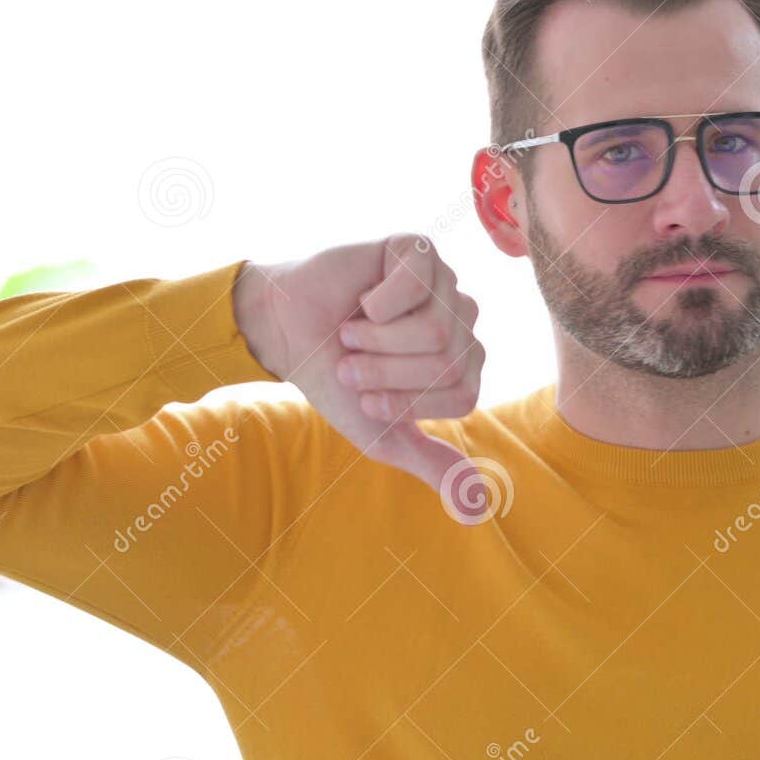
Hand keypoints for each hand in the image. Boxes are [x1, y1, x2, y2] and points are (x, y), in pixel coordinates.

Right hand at [232, 235, 487, 523]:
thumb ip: (431, 464)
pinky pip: (415, 287)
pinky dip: (376, 304)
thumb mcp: (381, 435)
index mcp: (464, 364)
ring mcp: (445, 283)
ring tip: (353, 333)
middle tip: (353, 362)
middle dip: (388, 372)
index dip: (408, 401)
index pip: (464, 395)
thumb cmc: (333, 380)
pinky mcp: (419, 249)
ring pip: (436, 330)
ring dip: (378, 342)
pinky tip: (361, 299)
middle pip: (450, 362)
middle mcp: (463, 321)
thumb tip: (475, 510)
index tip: (368, 397)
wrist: (283, 334)